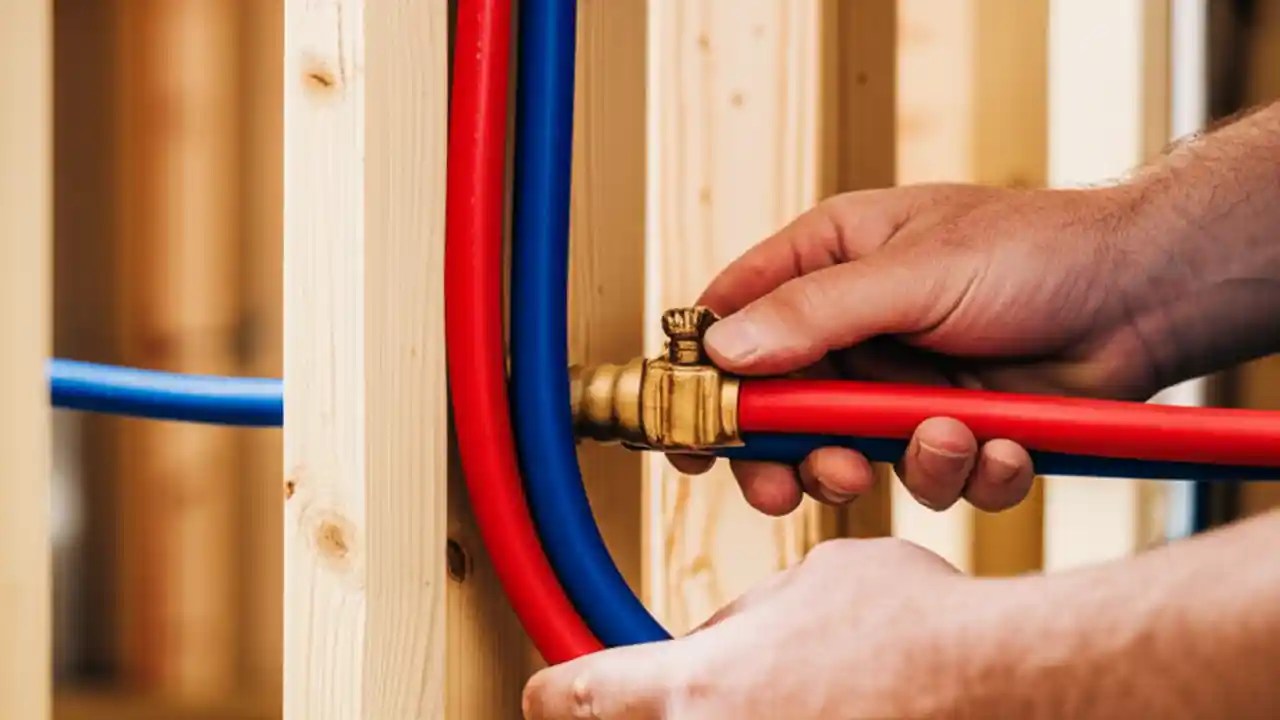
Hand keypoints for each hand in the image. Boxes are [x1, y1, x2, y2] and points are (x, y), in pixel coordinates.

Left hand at [522, 537, 1006, 718]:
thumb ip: (743, 621)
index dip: (553, 687)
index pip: (564, 698)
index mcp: (689, 689)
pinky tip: (834, 709)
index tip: (551, 685)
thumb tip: (723, 643)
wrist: (1007, 683)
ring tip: (791, 692)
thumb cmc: (912, 626)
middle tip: (702, 686)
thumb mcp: (809, 582)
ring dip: (730, 717)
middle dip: (656, 710)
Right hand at [669, 183, 1177, 515]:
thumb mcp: (914, 269)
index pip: (734, 318)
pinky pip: (930, 477)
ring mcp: (899, 385)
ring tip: (943, 441)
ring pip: (851, 455)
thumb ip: (815, 312)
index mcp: (827, 263)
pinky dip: (964, 473)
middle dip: (791, 455)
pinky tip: (1003, 444)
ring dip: (892, 465)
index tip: (688, 435)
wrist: (1146, 295)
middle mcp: (853, 329)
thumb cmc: (1034, 250)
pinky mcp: (952, 431)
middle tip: (792, 488)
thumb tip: (723, 349)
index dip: (703, 377)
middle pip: (780, 408)